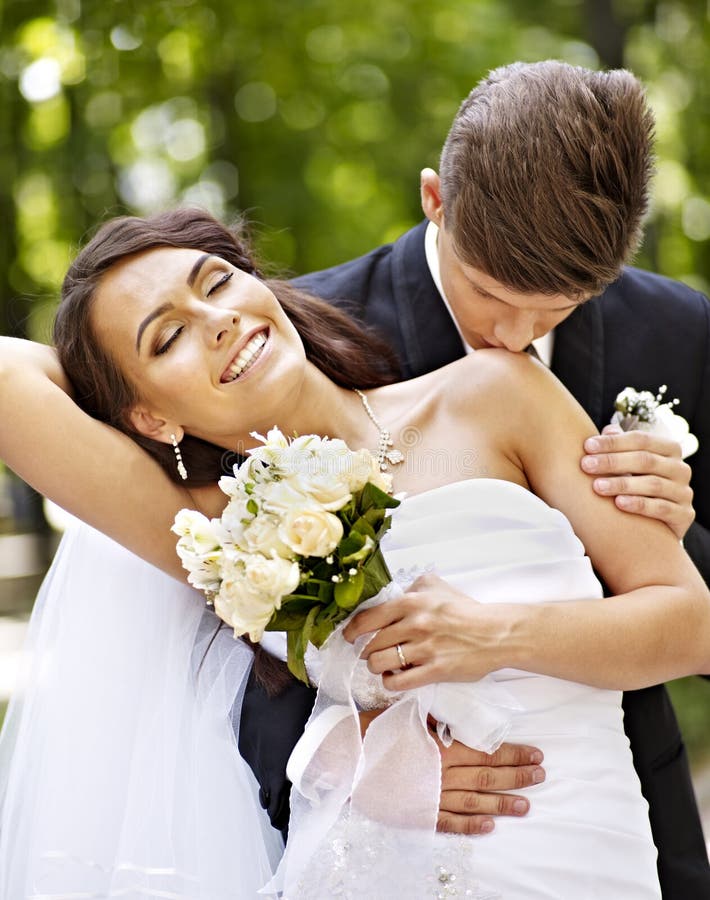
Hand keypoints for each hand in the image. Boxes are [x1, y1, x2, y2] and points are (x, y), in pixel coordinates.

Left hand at [343, 572, 510, 689]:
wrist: (495, 633)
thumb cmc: (465, 610)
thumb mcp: (436, 586)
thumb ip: (411, 588)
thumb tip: (391, 595)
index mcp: (411, 602)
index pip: (367, 618)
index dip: (352, 630)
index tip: (348, 636)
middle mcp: (414, 624)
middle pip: (370, 643)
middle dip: (366, 651)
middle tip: (370, 652)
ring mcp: (423, 649)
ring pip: (378, 663)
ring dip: (376, 667)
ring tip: (383, 665)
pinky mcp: (434, 671)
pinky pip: (397, 682)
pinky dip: (390, 682)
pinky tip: (394, 678)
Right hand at [358, 710, 545, 834]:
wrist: (346, 757)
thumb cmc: (376, 732)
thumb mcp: (408, 716)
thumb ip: (437, 720)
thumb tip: (459, 720)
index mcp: (443, 747)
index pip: (487, 752)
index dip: (514, 754)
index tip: (535, 754)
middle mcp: (443, 773)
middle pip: (488, 777)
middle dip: (517, 776)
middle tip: (540, 776)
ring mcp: (433, 796)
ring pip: (476, 802)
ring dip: (503, 803)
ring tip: (525, 805)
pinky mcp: (419, 813)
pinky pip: (450, 822)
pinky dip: (471, 825)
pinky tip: (489, 826)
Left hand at [581, 425, 693, 539]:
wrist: (657, 523)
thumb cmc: (637, 483)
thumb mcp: (629, 463)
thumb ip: (620, 445)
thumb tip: (608, 430)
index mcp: (669, 449)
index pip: (641, 440)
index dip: (613, 442)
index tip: (587, 446)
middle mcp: (680, 468)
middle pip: (645, 460)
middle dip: (613, 462)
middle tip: (586, 465)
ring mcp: (684, 492)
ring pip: (653, 484)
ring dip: (622, 484)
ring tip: (597, 486)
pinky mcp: (684, 515)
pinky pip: (662, 508)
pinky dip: (639, 505)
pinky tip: (618, 503)